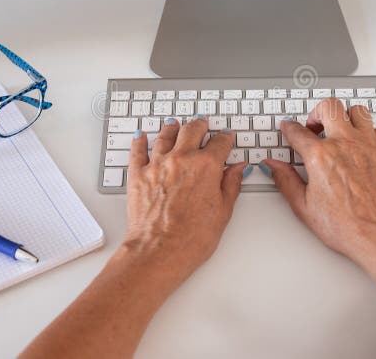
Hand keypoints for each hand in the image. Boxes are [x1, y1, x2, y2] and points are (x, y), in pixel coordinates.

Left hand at [123, 117, 248, 282]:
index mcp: (206, 166)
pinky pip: (138, 150)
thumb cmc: (191, 237)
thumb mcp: (223, 211)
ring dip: (173, 128)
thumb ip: (231, 185)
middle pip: (192, 130)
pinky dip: (140, 141)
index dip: (226, 139)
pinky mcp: (138, 174)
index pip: (220, 142)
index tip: (227, 139)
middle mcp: (182, 159)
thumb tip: (238, 170)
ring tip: (175, 125)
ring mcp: (158, 164)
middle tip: (203, 124)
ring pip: (165, 135)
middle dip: (200, 125)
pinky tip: (141, 136)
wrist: (159, 251)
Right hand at [261, 99, 375, 280]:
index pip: (298, 131)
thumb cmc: (346, 225)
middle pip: (329, 107)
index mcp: (321, 157)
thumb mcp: (304, 206)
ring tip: (340, 130)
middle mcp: (345, 144)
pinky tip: (361, 146)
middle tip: (314, 126)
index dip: (289, 128)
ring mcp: (369, 145)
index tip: (289, 129)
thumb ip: (285, 180)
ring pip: (357, 111)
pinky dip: (366, 133)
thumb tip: (272, 165)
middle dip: (317, 112)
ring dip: (345, 117)